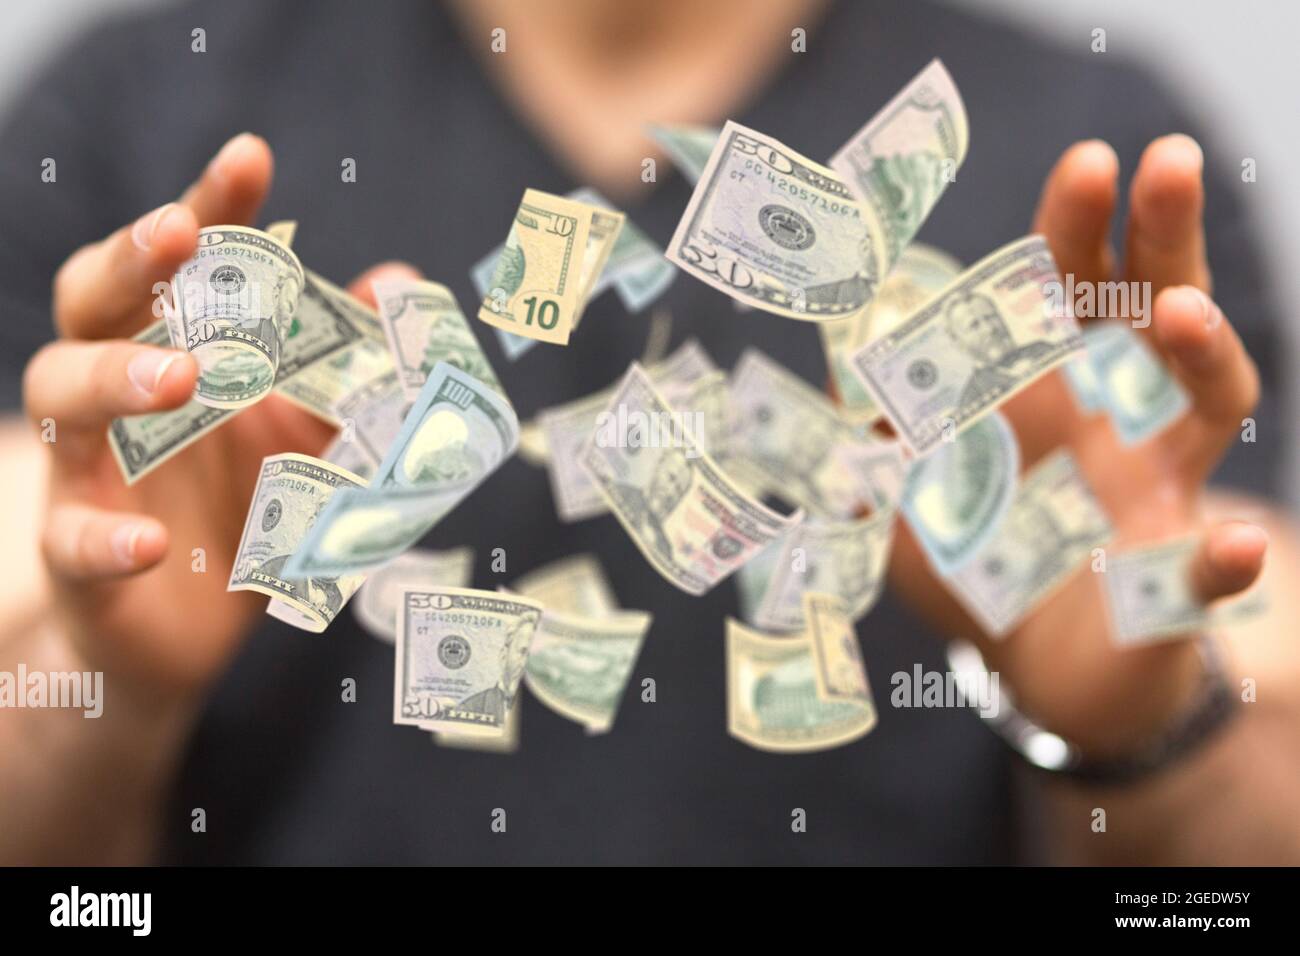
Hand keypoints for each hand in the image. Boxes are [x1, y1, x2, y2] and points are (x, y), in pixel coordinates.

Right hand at [21, 133, 413, 703]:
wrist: (180, 635)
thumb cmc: (242, 513)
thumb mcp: (310, 435)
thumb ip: (347, 366)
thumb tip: (401, 281)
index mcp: (175, 350)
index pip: (180, 265)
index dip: (209, 208)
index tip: (250, 156)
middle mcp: (120, 397)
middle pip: (92, 302)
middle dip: (131, 260)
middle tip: (176, 232)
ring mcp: (90, 474)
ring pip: (59, 399)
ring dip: (114, 377)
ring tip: (180, 376)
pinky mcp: (80, 562)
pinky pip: (72, 542)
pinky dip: (105, 539)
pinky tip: (149, 541)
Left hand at [887, 135, 1266, 757]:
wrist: (1040, 668)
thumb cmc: (972, 560)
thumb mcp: (897, 489)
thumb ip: (865, 431)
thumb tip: (828, 365)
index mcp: (1050, 382)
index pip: (1071, 290)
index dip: (1077, 229)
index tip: (1087, 164)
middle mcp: (1120, 414)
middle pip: (1151, 311)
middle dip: (1159, 235)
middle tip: (1165, 160)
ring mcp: (1160, 490)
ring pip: (1207, 404)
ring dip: (1203, 357)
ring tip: (1185, 316)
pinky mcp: (1178, 581)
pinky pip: (1209, 571)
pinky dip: (1222, 561)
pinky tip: (1227, 551)